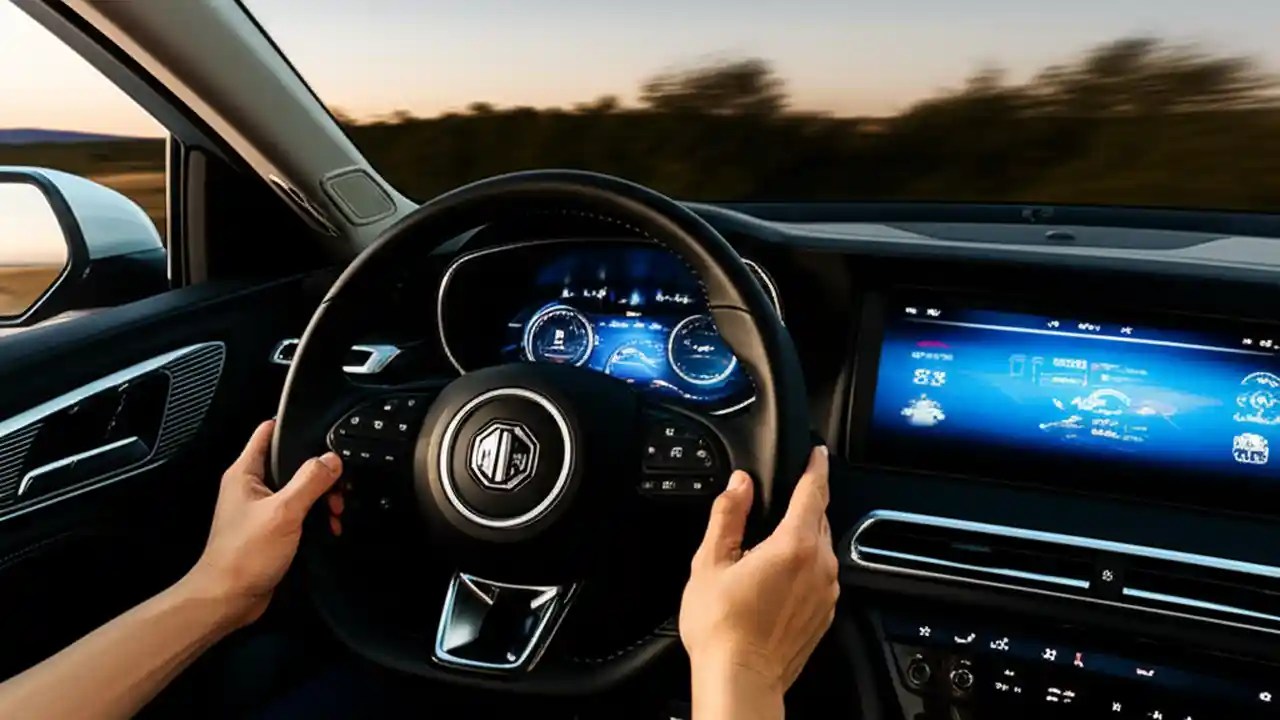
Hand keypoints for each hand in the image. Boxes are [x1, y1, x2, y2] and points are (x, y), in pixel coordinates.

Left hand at [183, 420, 342, 627]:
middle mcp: (252, 486)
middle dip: (320, 470)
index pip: (267, 432)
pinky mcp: (272, 529)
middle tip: (339, 484)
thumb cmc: (245, 554)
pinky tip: (330, 527)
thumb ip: (309, 481)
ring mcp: (262, 508)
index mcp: (245, 472)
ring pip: (299, 488)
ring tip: (336, 511)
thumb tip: (332, 459)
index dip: (293, 426)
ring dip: (322, 496)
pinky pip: (300, 512)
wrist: (228, 599)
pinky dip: (316, 516)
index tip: (323, 430)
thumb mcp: (283, 512)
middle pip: (291, 462)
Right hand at [679, 446, 837, 705]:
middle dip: (803, 505)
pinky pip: (820, 577)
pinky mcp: (824, 614)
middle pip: (818, 519)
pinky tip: (775, 579)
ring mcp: (827, 592)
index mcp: (794, 545)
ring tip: (767, 547)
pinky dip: (803, 568)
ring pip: (820, 549)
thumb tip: (738, 485)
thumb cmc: (722, 629)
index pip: (814, 492)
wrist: (740, 680)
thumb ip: (727, 516)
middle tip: (777, 504)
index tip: (818, 453)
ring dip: (801, 540)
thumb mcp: (710, 562)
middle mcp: (820, 566)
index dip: (815, 467)